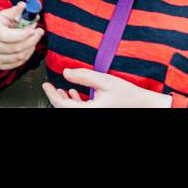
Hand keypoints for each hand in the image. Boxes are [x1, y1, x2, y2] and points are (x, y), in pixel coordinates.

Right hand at [0, 3, 43, 72]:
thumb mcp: (4, 14)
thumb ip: (15, 11)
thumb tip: (23, 5)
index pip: (7, 36)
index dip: (23, 34)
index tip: (34, 28)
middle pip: (15, 47)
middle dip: (32, 39)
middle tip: (40, 31)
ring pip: (18, 56)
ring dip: (31, 47)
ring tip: (35, 37)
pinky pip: (18, 63)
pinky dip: (27, 55)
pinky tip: (30, 46)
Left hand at [42, 68, 173, 107]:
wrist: (142, 104)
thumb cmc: (127, 94)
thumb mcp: (105, 81)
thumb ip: (84, 76)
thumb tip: (66, 72)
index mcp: (88, 111)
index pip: (62, 105)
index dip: (52, 94)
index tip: (46, 85)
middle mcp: (88, 115)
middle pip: (65, 109)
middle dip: (57, 97)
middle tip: (49, 86)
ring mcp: (92, 115)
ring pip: (72, 110)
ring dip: (65, 100)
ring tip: (62, 89)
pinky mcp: (97, 113)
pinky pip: (80, 110)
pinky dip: (75, 102)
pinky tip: (75, 93)